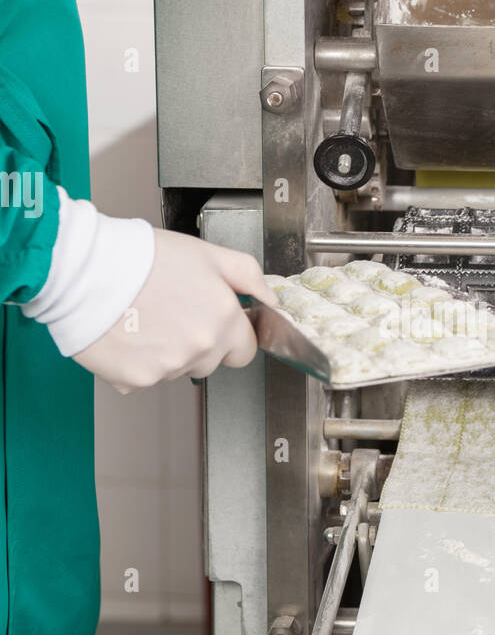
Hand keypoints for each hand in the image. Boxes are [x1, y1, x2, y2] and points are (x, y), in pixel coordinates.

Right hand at [74, 230, 277, 391]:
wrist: (85, 270)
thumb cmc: (140, 258)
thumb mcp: (206, 254)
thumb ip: (247, 275)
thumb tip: (270, 297)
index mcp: (222, 319)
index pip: (245, 350)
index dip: (230, 335)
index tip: (213, 322)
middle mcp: (200, 348)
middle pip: (210, 361)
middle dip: (198, 342)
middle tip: (171, 312)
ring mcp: (168, 368)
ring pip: (177, 369)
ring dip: (167, 351)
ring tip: (145, 318)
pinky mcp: (136, 380)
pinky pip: (145, 378)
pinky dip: (137, 361)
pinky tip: (127, 333)